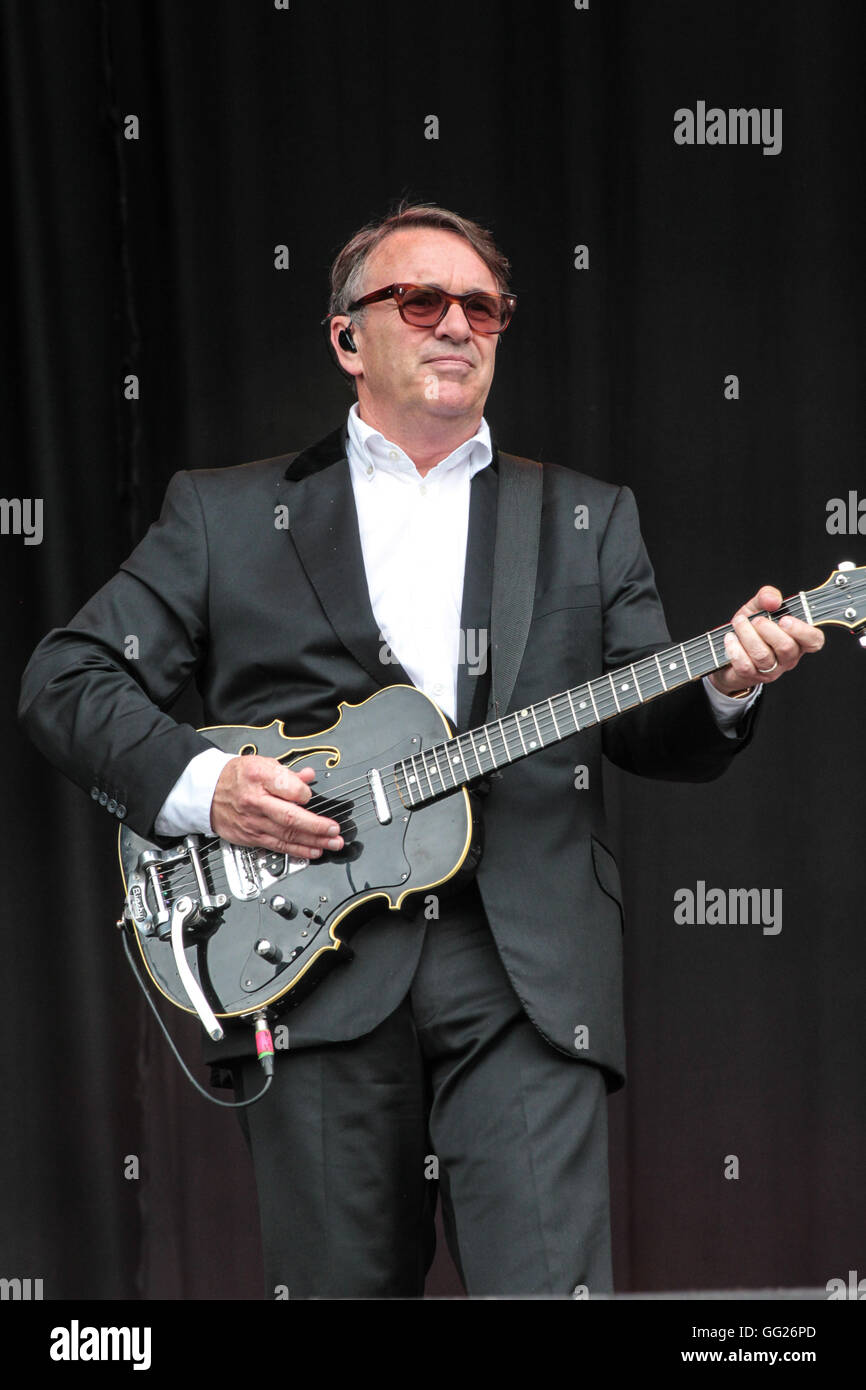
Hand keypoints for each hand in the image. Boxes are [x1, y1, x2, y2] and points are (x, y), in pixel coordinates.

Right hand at [210, 756, 343, 855]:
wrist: (206, 793)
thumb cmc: (236, 777)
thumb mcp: (261, 764)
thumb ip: (287, 773)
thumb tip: (308, 777)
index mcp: (258, 776)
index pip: (288, 788)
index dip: (305, 794)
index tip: (312, 796)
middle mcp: (255, 801)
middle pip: (290, 817)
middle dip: (317, 826)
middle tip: (334, 830)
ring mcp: (252, 822)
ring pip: (286, 835)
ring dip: (312, 842)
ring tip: (331, 844)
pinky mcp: (250, 837)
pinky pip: (277, 846)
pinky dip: (297, 851)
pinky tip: (312, 851)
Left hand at [707, 585, 824, 696]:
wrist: (727, 651)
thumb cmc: (751, 629)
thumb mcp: (759, 607)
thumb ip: (767, 597)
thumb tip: (773, 600)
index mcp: (798, 640)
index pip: (814, 641)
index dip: (803, 631)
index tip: (785, 619)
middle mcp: (788, 658)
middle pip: (786, 647)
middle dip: (768, 629)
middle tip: (755, 620)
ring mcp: (770, 670)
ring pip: (763, 655)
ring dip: (748, 635)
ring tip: (739, 623)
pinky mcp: (751, 676)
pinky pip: (745, 664)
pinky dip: (735, 648)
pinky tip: (730, 638)